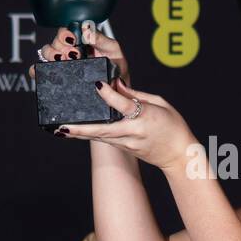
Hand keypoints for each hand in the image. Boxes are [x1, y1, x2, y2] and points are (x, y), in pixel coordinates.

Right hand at [27, 22, 129, 85]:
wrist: (118, 93)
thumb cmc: (116, 69)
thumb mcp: (112, 50)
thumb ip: (100, 38)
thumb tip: (85, 27)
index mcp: (81, 42)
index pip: (65, 32)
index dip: (65, 34)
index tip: (72, 40)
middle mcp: (70, 52)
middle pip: (54, 42)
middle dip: (60, 46)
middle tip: (74, 55)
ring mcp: (63, 65)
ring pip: (46, 54)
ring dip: (52, 56)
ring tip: (66, 62)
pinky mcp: (59, 79)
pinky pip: (41, 73)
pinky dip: (37, 70)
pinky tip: (41, 71)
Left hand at [56, 73, 197, 171]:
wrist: (180, 155)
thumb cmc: (173, 127)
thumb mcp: (160, 104)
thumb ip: (136, 95)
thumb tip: (116, 85)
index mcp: (145, 118)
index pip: (124, 106)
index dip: (110, 95)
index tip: (97, 84)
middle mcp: (133, 132)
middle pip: (103, 129)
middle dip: (81, 128)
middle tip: (62, 125)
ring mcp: (127, 143)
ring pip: (99, 137)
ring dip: (79, 133)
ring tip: (60, 128)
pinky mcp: (124, 148)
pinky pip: (103, 139)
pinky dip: (89, 134)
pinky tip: (75, 132)